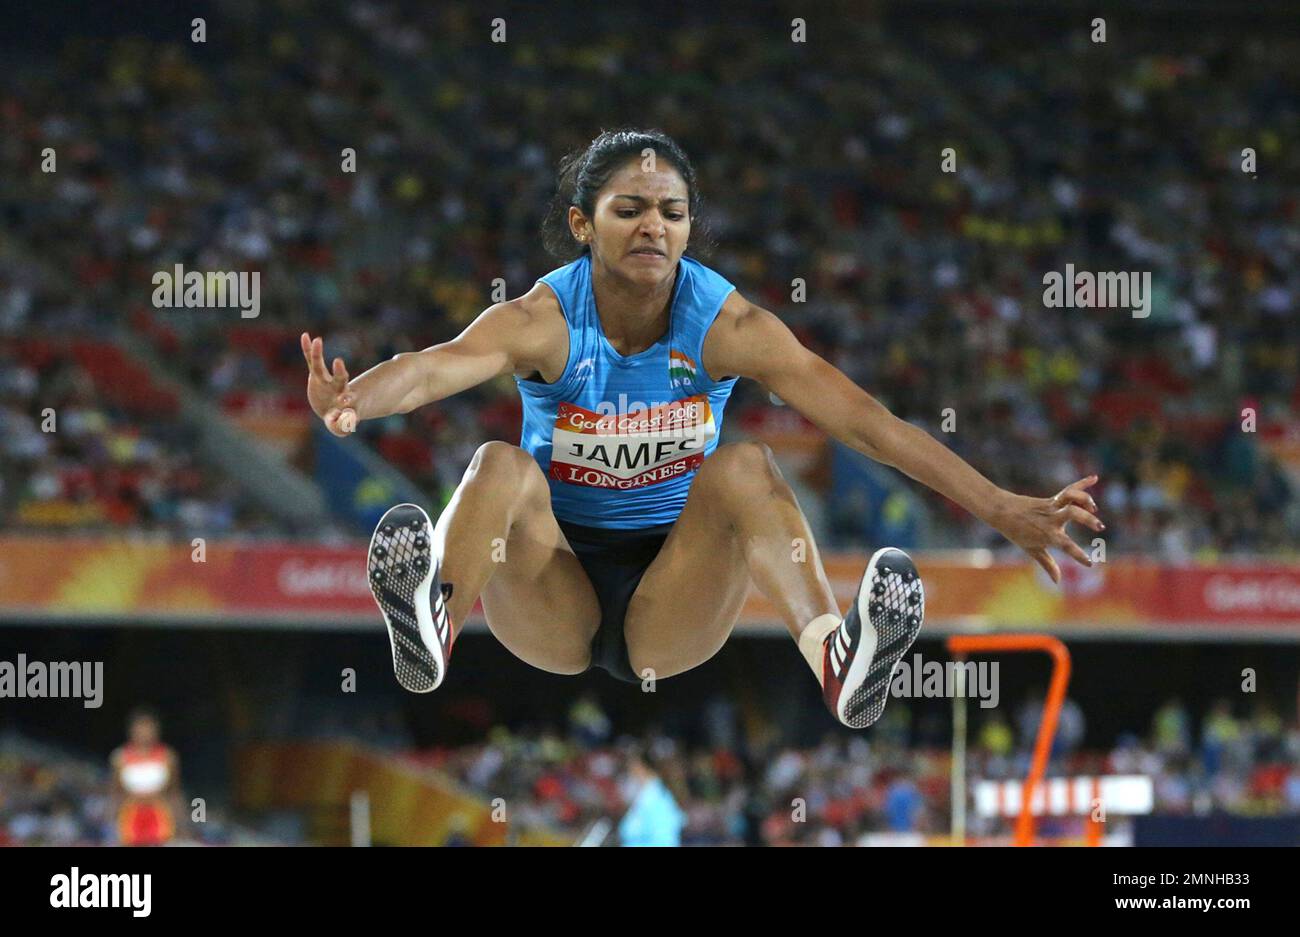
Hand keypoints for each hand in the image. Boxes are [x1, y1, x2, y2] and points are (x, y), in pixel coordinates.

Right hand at [301, 332, 357, 436]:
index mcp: (345, 400)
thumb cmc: (339, 419)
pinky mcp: (316, 376)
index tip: (345, 400)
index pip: (348, 398)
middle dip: (340, 371)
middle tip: (339, 362)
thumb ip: (340, 427)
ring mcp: (326, 380)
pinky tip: (305, 336)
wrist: (334, 411)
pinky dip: (308, 349)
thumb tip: (342, 421)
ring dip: (317, 354)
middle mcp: (337, 387)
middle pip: (340, 378)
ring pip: (321, 366)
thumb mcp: (340, 427)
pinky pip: (311, 361)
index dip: (345, 397)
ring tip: (317, 340)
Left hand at [989, 475, 1104, 583]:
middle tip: (1100, 527)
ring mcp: (1052, 507)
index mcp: (1048, 535)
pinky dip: (1082, 483)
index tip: (1090, 563)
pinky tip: (1094, 478)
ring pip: (1071, 499)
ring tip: (1094, 508)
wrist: (1001, 511)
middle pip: (1073, 514)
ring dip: (1086, 500)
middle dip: (1088, 519)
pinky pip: (1069, 489)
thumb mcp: (1032, 549)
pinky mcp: (1052, 498)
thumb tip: (1057, 582)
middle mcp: (1052, 520)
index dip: (1078, 555)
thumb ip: (1047, 564)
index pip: (1066, 546)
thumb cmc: (1017, 532)